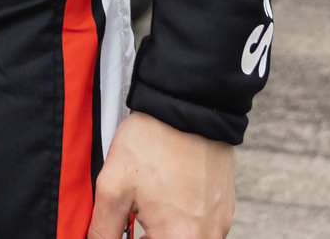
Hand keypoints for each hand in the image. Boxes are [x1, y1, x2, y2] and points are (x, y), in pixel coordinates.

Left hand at [90, 111, 234, 238]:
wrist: (189, 105)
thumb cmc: (151, 142)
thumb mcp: (113, 186)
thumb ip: (103, 230)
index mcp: (180, 238)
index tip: (121, 230)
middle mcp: (207, 237)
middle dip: (147, 235)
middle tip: (135, 217)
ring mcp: (220, 223)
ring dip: (165, 231)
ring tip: (149, 205)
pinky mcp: (226, 208)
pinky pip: (201, 229)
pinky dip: (182, 222)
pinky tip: (167, 198)